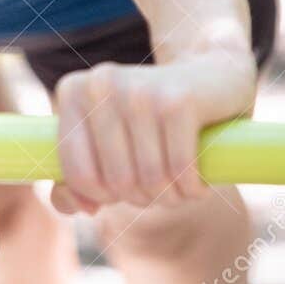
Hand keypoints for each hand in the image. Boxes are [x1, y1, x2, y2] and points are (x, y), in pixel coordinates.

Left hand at [48, 49, 255, 215]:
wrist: (212, 75)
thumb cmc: (150, 119)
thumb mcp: (108, 138)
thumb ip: (80, 177)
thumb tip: (82, 208)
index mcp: (72, 92)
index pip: (78, 173)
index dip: (102, 197)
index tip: (121, 193)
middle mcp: (100, 85)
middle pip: (118, 180)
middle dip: (143, 198)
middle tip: (159, 190)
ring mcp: (140, 91)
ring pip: (151, 178)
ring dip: (171, 198)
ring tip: (179, 189)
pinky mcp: (179, 100)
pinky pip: (181, 169)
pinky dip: (192, 189)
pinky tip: (197, 186)